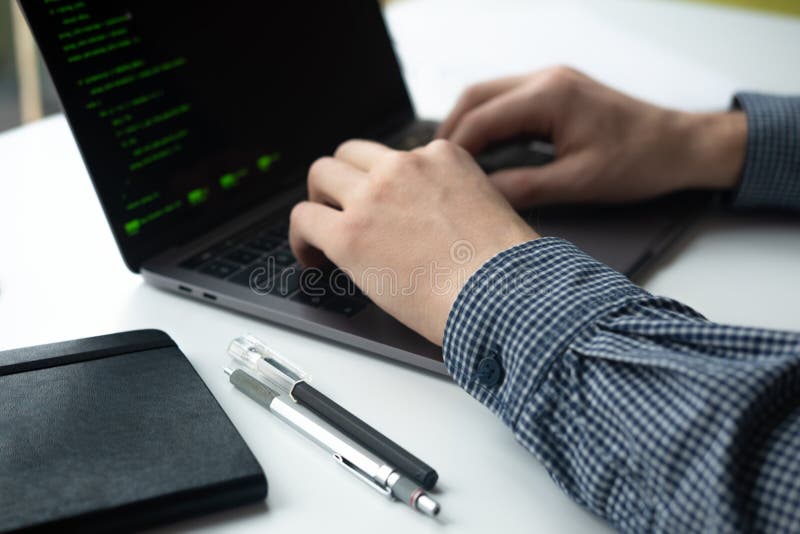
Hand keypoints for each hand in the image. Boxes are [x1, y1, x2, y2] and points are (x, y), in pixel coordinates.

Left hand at [289, 139, 537, 344]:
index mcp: (443, 157)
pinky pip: (303, 219)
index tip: (379, 206)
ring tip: (322, 232)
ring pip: (320, 174)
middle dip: (342, 181)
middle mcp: (404, 166)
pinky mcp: (349, 234)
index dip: (381, 182)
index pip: (395, 156)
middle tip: (342, 210)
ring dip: (319, 201)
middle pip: (350, 153)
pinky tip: (312, 258)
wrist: (502, 295)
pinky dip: (301, 238)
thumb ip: (454, 199)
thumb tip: (428, 222)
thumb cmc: (505, 269)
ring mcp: (373, 197)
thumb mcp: (487, 209)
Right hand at [437, 67, 746, 207]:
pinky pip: (507, 100)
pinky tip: (483, 149)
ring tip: (454, 160)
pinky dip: (488, 122)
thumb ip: (524, 187)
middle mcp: (547, 80)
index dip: (455, 149)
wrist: (680, 145)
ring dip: (467, 124)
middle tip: (436, 166)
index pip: (482, 119)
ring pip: (488, 95)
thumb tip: (482, 197)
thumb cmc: (640, 160)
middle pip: (476, 96)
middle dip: (451, 130)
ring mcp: (551, 82)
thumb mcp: (578, 182)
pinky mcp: (557, 91)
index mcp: (551, 96)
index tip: (440, 177)